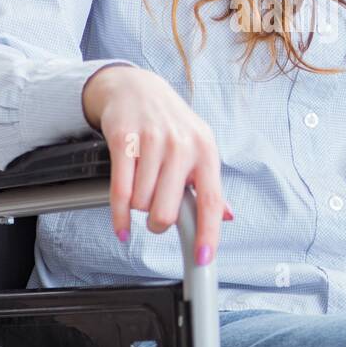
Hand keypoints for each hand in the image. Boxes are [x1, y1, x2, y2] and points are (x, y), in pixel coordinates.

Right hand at [82, 64, 232, 266]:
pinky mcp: (124, 140)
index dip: (208, 234)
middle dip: (158, 223)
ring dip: (138, 208)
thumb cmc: (170, 123)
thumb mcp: (198, 147)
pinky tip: (121, 225)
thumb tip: (226, 216)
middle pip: (167, 211)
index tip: (203, 258)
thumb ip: (209, 184)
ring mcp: (152, 142)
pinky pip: (120, 192)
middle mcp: (181, 146)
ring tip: (141, 192)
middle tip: (156, 217)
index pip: (210, 201)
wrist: (136, 87)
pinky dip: (118, 217)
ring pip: (142, 203)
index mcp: (205, 151)